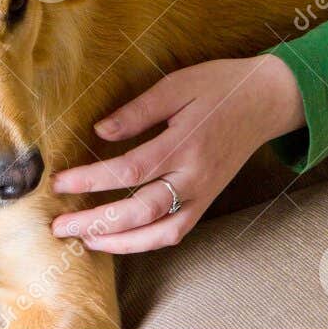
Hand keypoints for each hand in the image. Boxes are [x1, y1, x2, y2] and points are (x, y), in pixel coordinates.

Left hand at [47, 54, 303, 252]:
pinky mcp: (208, 200)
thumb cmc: (220, 86)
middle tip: (60, 226)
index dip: (91, 180)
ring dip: (120, 243)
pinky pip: (177, 231)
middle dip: (97, 222)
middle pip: (140, 211)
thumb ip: (139, 110)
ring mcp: (204, 193)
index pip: (129, 171)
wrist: (267, 100)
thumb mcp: (178, 85)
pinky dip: (147, 242)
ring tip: (86, 240)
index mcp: (184, 144)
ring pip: (160, 233)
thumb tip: (101, 132)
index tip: (60, 183)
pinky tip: (122, 239)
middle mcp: (194, 176)